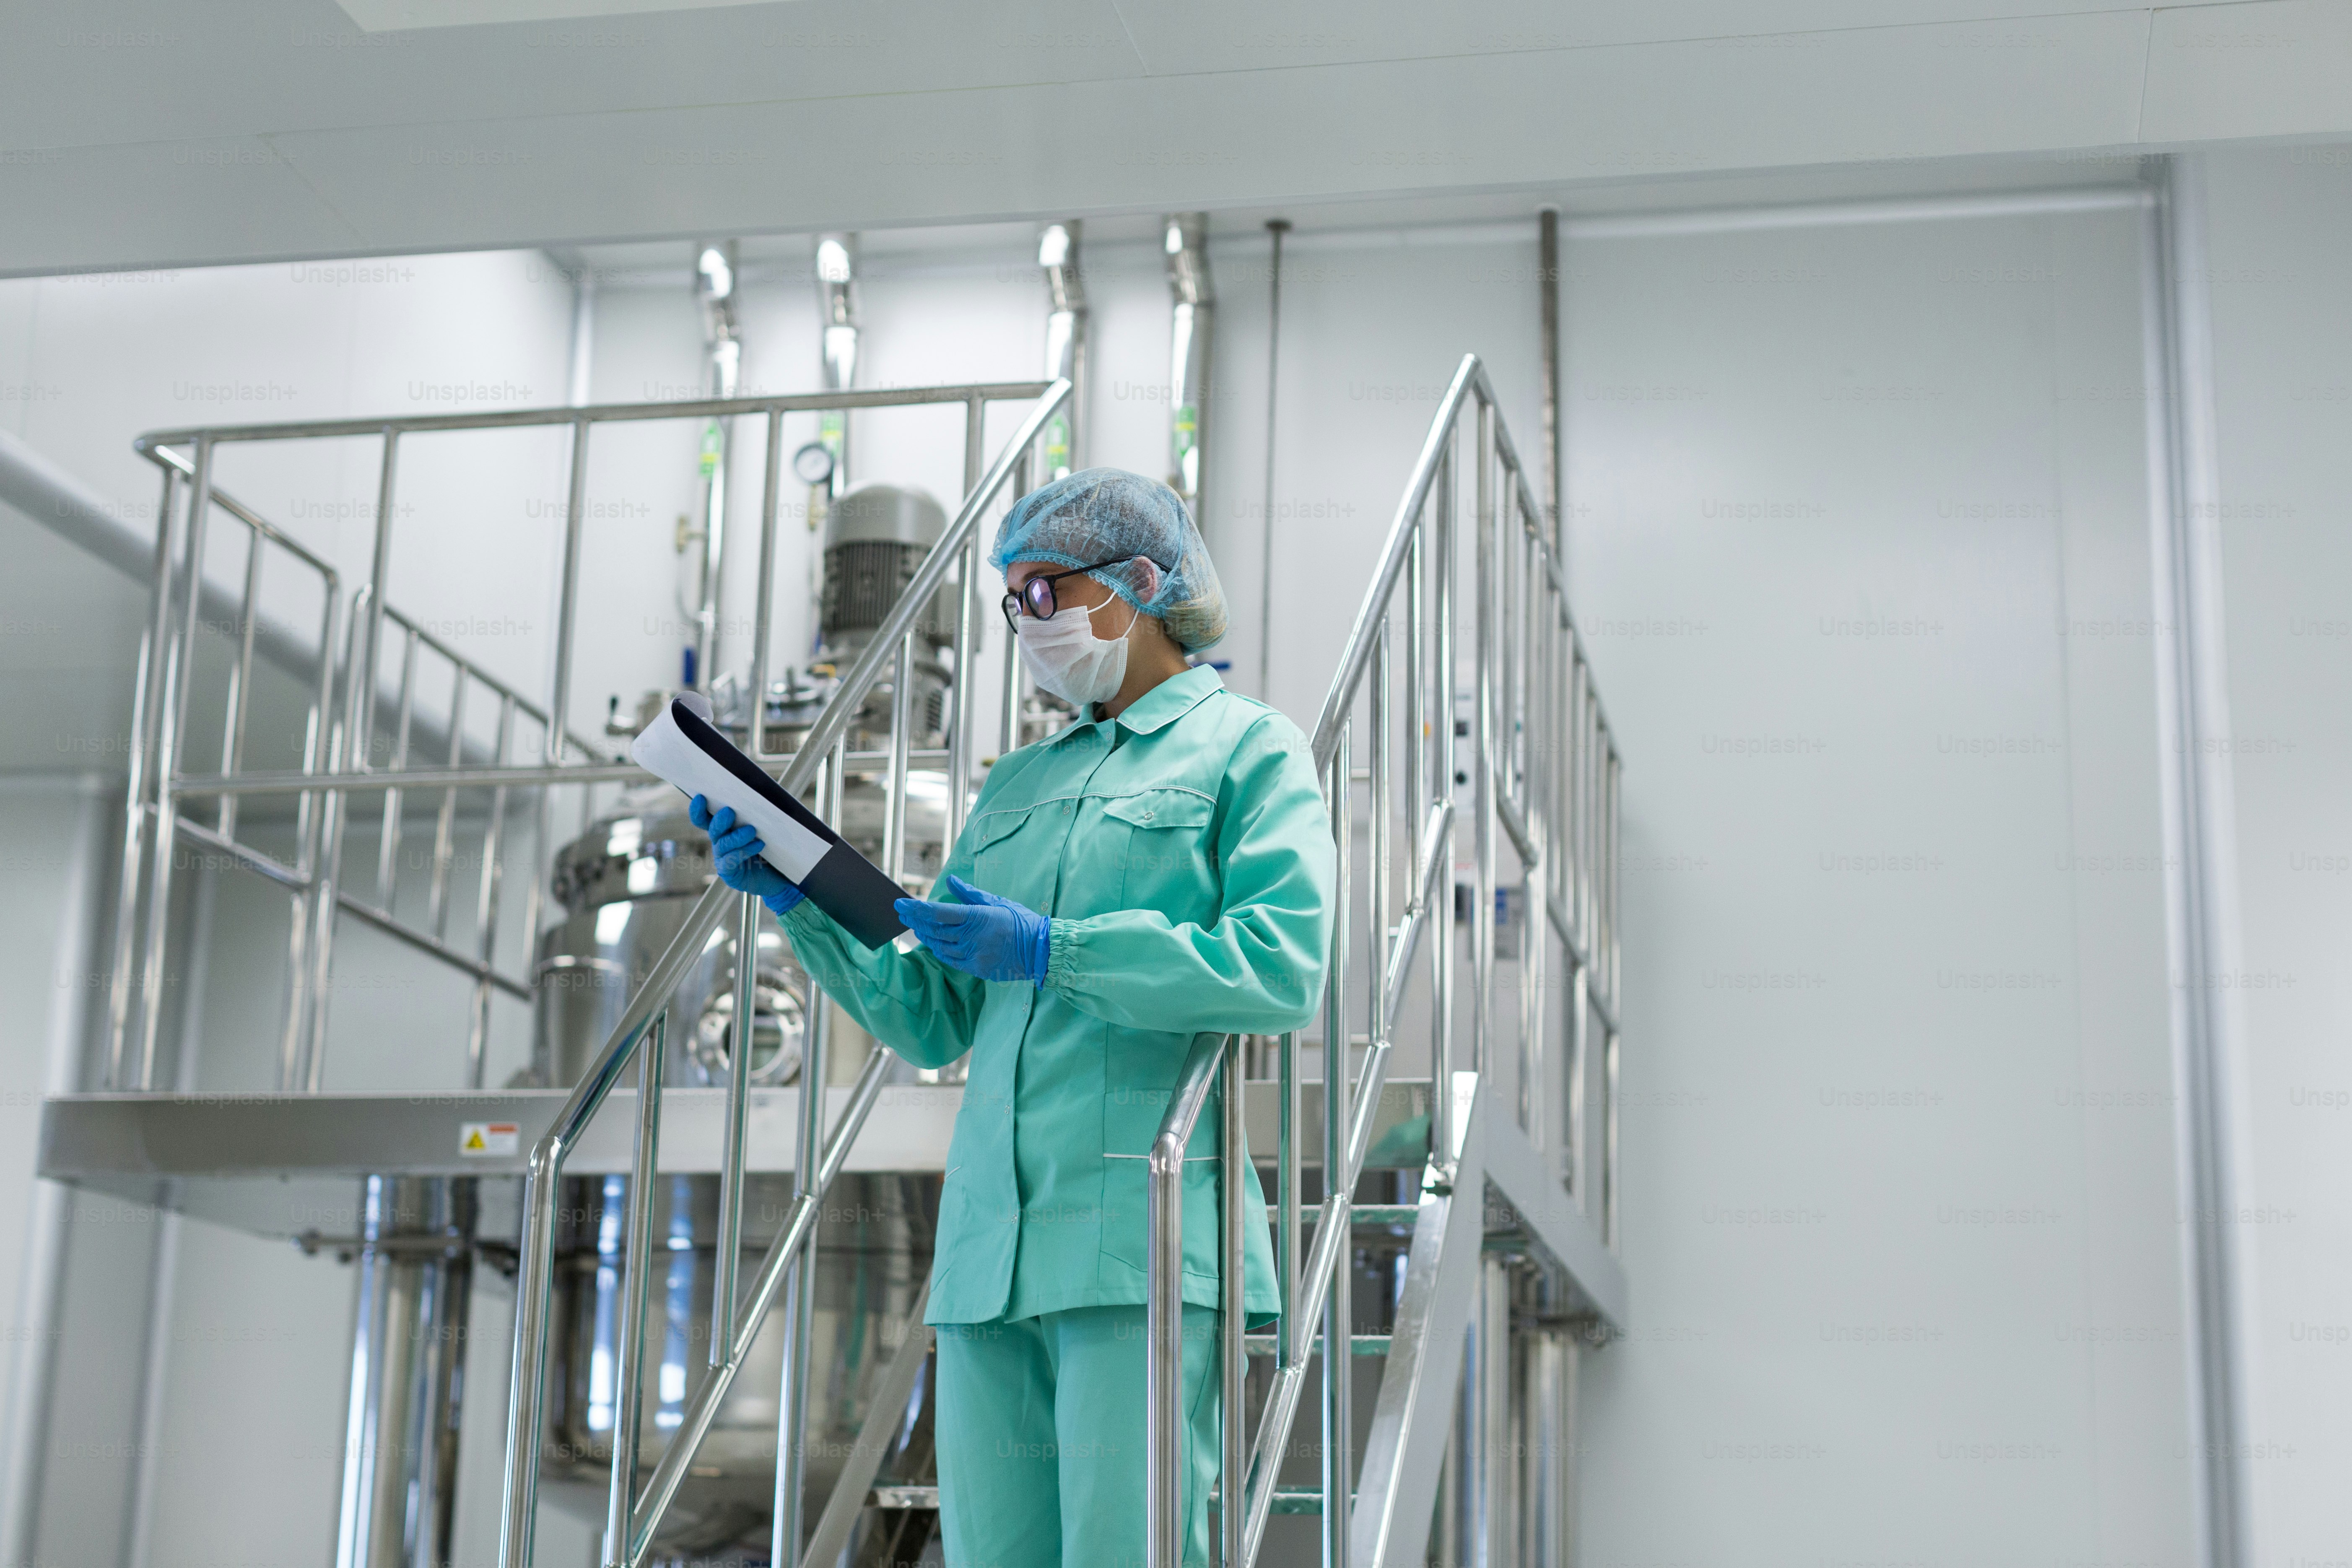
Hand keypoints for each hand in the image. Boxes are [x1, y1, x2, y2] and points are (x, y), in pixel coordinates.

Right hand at [689, 795, 804, 915]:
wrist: (779, 876)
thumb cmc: (771, 849)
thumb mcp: (765, 829)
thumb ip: (758, 815)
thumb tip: (764, 795)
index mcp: (724, 829)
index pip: (704, 818)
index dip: (698, 809)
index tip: (701, 797)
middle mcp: (720, 842)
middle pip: (712, 829)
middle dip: (719, 820)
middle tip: (729, 812)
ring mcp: (722, 858)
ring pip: (723, 844)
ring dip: (736, 836)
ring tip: (751, 830)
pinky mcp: (729, 873)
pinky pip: (731, 860)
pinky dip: (744, 851)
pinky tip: (758, 845)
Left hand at [894, 873, 1049, 985]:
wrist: (1040, 949)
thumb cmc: (1020, 921)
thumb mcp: (996, 901)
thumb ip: (969, 893)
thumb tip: (950, 880)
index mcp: (976, 916)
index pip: (938, 912)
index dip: (916, 908)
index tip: (900, 904)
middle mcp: (972, 936)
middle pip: (934, 929)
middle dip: (915, 921)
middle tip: (903, 914)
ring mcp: (974, 954)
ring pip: (940, 946)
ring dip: (925, 936)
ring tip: (916, 927)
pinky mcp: (977, 968)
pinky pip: (951, 960)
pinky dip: (940, 950)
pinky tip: (934, 943)